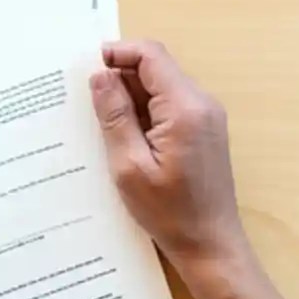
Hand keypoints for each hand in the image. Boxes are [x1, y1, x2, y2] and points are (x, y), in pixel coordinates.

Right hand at [88, 39, 244, 266]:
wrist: (211, 245)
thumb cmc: (169, 212)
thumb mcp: (129, 166)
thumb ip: (115, 116)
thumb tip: (100, 75)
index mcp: (185, 108)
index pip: (150, 56)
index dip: (117, 53)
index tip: (87, 69)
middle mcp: (201, 104)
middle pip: (156, 68)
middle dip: (120, 77)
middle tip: (87, 102)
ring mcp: (206, 117)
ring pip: (161, 86)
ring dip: (130, 96)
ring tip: (102, 124)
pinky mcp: (203, 130)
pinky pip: (169, 105)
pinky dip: (144, 111)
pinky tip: (124, 137)